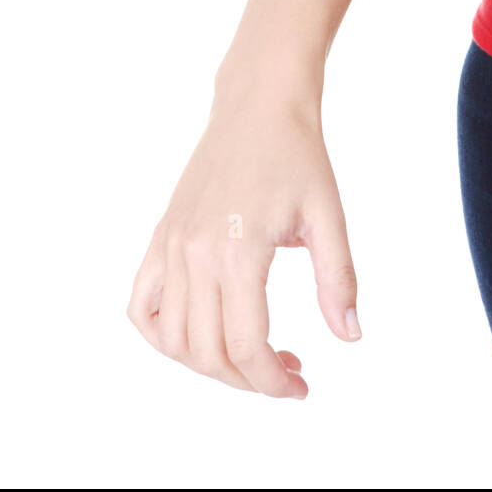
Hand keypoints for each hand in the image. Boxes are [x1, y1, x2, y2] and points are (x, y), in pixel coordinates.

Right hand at [127, 65, 359, 395]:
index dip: (273, 382)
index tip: (301, 386)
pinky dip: (161, 336)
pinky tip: (197, 338)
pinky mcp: (161, 236)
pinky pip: (141, 305)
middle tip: (286, 373)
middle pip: (207, 352)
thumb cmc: (298, 155)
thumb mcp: (328, 216)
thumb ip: (338, 279)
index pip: (245, 346)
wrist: (258, 105)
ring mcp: (171, 244)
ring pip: (172, 338)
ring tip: (250, 357)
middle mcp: (194, 252)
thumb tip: (350, 336)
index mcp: (237, 250)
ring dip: (208, 365)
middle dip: (248, 380)